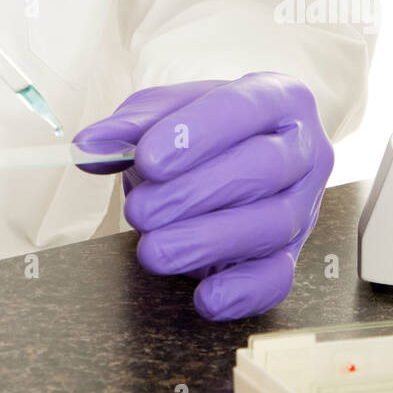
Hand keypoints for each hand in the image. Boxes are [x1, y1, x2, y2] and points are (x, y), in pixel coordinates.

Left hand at [73, 73, 334, 319]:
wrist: (235, 153)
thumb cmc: (202, 127)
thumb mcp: (165, 111)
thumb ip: (130, 125)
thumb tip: (89, 148)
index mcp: (276, 97)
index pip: (246, 107)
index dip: (200, 133)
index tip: (149, 158)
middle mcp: (302, 148)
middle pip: (264, 167)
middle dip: (196, 192)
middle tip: (141, 210)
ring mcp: (303, 203)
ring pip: (272, 224)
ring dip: (206, 242)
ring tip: (153, 250)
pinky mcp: (293, 253)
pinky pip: (278, 278)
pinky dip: (241, 292)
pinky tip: (203, 295)